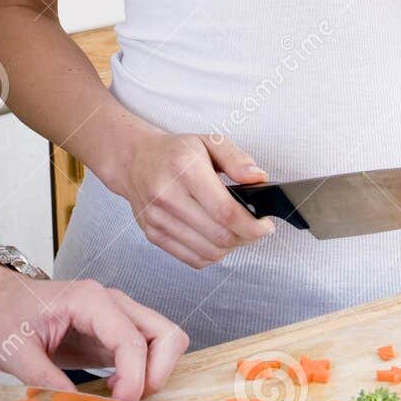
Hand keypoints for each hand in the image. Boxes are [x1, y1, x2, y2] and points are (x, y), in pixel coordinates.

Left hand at [0, 269, 189, 400]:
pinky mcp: (114, 332)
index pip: (133, 340)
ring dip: (154, 374)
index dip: (135, 380)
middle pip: (166, 334)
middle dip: (157, 374)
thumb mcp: (14, 352)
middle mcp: (112, 303)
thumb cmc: (3, 316)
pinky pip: (148, 351)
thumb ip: (45, 381)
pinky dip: (143, 373)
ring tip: (121, 395)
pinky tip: (114, 389)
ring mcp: (117, 316)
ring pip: (165, 341)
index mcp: (89, 300)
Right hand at [109, 126, 274, 267]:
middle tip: (255, 228)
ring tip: (237, 232)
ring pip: (209, 252)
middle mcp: (167, 196)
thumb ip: (237, 159)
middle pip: (219, 236)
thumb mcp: (209, 141)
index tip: (265, 225)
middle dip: (246, 237)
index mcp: (184, 169)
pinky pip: (193, 259)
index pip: (225, 211)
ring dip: (231, 247)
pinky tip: (217, 238)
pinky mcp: (153, 235)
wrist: (135, 160)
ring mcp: (157, 219)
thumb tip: (259, 178)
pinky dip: (212, 254)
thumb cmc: (175, 152)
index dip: (252, 225)